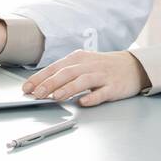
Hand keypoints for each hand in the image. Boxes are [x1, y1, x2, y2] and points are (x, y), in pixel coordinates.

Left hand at [22, 50, 147, 106]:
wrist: (132, 66)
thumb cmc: (102, 67)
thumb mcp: (83, 64)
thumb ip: (65, 73)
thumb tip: (41, 86)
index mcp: (79, 58)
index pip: (55, 67)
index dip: (40, 78)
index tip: (27, 88)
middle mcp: (89, 65)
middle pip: (67, 73)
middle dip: (50, 83)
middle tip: (38, 94)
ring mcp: (102, 75)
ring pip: (82, 81)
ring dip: (68, 89)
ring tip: (56, 97)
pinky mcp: (114, 87)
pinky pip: (101, 92)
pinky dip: (92, 97)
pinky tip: (83, 102)